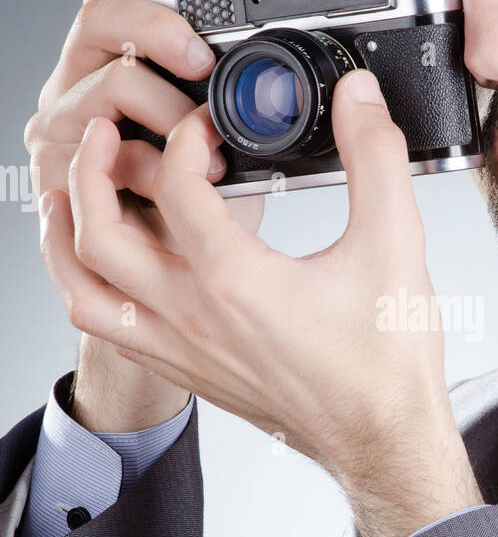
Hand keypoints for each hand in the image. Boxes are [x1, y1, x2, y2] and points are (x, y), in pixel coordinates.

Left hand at [38, 69, 483, 536]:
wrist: (385, 440)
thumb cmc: (385, 360)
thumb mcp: (394, 244)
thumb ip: (375, 157)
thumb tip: (360, 97)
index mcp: (234, 282)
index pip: (176, 187)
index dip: (186, 138)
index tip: (210, 125)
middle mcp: (193, 319)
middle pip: (97, 238)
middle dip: (89, 172)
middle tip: (106, 134)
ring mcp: (183, 351)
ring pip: (83, 294)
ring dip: (65, 238)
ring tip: (68, 195)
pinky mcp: (188, 373)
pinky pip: (110, 332)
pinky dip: (91, 290)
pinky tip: (112, 268)